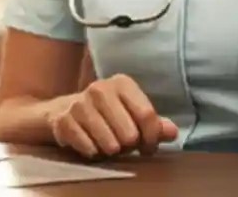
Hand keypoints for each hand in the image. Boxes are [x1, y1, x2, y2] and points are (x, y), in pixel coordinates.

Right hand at [49, 74, 177, 159]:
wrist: (65, 111)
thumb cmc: (107, 115)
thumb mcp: (133, 115)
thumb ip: (155, 124)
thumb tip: (172, 132)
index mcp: (122, 83)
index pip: (147, 115)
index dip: (151, 138)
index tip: (148, 147)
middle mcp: (100, 88)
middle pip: (130, 133)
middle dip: (130, 146)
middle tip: (125, 145)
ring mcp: (80, 103)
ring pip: (110, 143)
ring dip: (112, 151)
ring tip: (109, 146)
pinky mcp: (64, 120)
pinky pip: (89, 147)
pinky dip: (94, 153)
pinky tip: (93, 147)